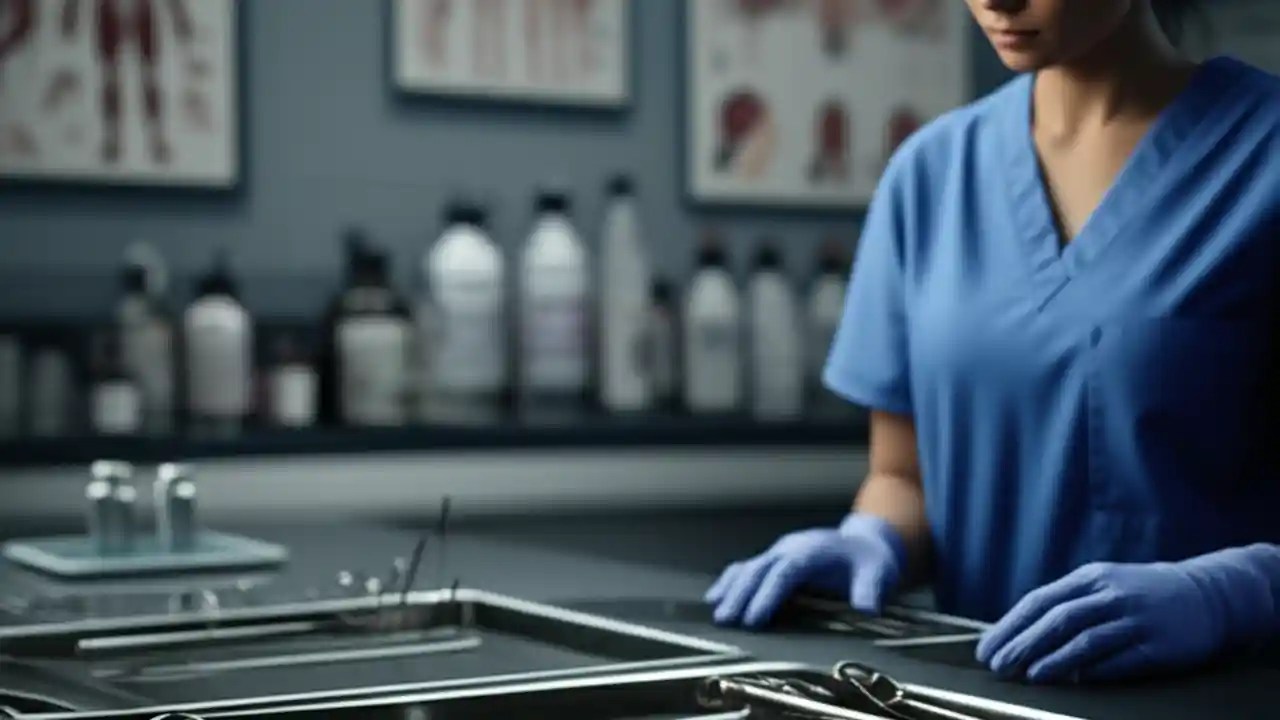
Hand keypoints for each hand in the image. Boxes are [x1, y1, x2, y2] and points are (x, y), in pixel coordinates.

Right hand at [704, 514, 905, 627]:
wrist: (866, 543)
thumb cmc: (870, 561)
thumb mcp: (877, 574)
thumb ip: (869, 590)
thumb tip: (867, 609)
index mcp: (813, 551)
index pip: (785, 572)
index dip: (768, 595)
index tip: (754, 618)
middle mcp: (791, 548)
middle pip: (759, 569)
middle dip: (741, 595)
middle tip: (726, 619)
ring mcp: (780, 552)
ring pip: (748, 567)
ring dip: (731, 589)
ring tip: (717, 612)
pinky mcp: (775, 559)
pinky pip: (747, 567)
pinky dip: (730, 581)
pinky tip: (715, 596)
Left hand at [976, 546, 1279, 682]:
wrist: (1207, 595)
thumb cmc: (1141, 593)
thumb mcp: (1102, 585)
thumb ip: (1066, 605)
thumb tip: (1021, 635)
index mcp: (1090, 577)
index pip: (1039, 601)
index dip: (1010, 626)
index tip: (986, 648)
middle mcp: (1110, 594)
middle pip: (1058, 618)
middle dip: (1023, 643)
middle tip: (998, 666)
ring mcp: (1136, 619)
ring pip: (1086, 638)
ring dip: (1054, 658)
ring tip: (1029, 675)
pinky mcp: (1159, 645)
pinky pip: (1121, 660)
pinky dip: (1096, 670)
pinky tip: (1076, 681)